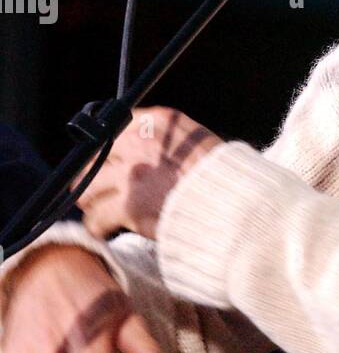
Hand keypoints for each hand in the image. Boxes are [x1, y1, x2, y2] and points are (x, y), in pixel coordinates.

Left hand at [75, 105, 221, 240]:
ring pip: (86, 187)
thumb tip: (144, 151)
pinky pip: (96, 219)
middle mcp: (138, 141)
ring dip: (93, 201)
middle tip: (103, 191)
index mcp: (157, 121)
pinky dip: (100, 228)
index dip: (108, 150)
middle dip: (96, 175)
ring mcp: (131, 174)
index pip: (111, 127)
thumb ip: (166, 140)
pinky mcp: (129, 206)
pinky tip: (109, 231)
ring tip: (104, 212)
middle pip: (92, 156)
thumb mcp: (197, 141)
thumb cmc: (224, 179)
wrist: (238, 206)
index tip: (110, 164)